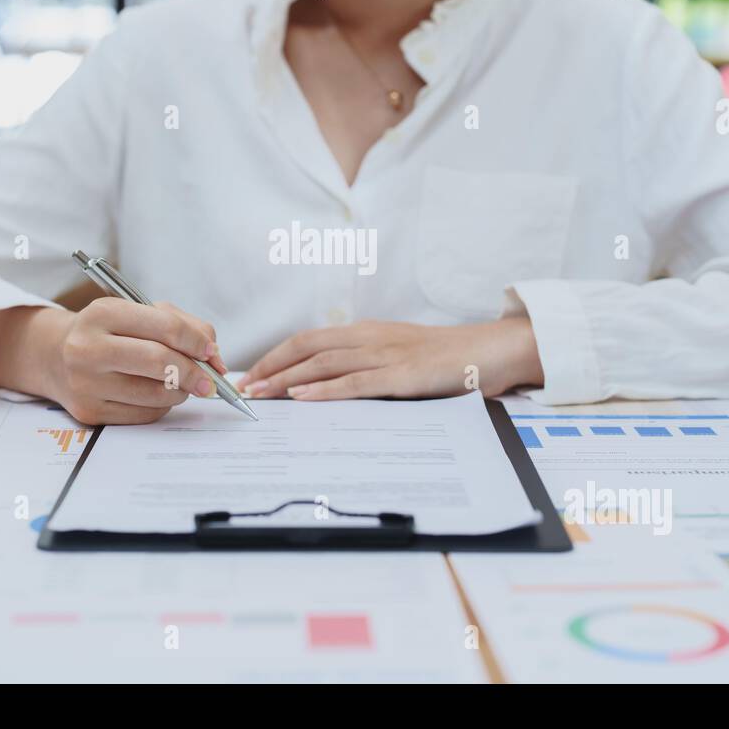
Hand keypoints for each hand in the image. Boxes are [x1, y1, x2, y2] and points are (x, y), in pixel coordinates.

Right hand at [39, 298, 227, 424]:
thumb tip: (215, 359)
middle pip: (160, 363)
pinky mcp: (89, 412)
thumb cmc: (109, 332)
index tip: (212, 353)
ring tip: (179, 383)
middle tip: (210, 381)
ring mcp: (86, 383)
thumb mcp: (139, 313)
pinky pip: (144, 415)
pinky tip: (156, 395)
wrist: (56, 357)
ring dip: (180, 392)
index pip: (165, 328)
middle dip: (194, 373)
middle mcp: (88, 348)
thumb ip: (183, 326)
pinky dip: (161, 406)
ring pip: (156, 394)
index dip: (197, 342)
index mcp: (103, 313)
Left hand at [236, 317, 541, 400]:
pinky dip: (324, 390)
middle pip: (306, 348)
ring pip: (324, 364)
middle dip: (269, 367)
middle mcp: (369, 338)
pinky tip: (302, 397)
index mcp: (365, 332)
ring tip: (260, 394)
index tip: (249, 374)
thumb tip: (324, 382)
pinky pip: (355, 383)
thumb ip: (363, 363)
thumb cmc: (441, 358)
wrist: (487, 352)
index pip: (307, 339)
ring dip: (286, 379)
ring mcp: (384, 355)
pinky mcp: (401, 376)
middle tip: (242, 388)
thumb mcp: (395, 353)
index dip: (275, 355)